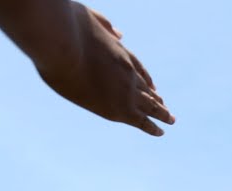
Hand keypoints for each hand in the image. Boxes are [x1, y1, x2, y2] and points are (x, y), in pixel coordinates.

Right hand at [24, 3, 174, 135]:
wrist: (61, 42)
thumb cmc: (66, 27)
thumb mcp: (88, 17)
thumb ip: (105, 25)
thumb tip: (120, 35)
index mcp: (120, 51)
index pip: (139, 69)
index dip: (147, 80)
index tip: (154, 87)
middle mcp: (127, 71)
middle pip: (146, 88)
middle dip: (156, 98)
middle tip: (165, 107)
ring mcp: (126, 89)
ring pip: (150, 105)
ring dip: (162, 113)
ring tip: (170, 120)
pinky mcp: (119, 107)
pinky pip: (142, 121)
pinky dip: (152, 128)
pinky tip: (160, 132)